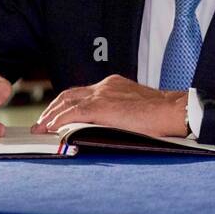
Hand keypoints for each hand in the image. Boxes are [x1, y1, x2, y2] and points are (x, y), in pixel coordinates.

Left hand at [31, 75, 187, 136]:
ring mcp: (102, 95)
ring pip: (67, 102)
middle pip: (69, 94)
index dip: (66, 104)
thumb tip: (102, 127)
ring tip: (42, 129)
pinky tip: (52, 129)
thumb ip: (116, 111)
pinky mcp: (101, 107)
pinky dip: (59, 120)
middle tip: (42, 123)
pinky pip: (73, 113)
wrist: (172, 110)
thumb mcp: (133, 108)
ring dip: (51, 116)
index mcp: (113, 85)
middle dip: (52, 109)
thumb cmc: (160, 114)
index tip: (56, 115)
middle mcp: (105, 86)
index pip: (82, 92)